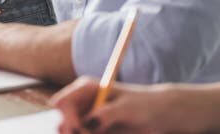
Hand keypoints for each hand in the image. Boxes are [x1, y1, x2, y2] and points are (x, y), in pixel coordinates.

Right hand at [51, 77, 176, 133]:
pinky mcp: (93, 133)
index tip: (81, 129)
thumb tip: (89, 122)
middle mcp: (82, 104)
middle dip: (72, 133)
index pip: (61, 102)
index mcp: (85, 89)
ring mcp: (86, 120)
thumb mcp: (127, 108)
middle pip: (62, 123)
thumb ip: (107, 114)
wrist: (158, 116)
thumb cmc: (145, 105)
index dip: (67, 118)